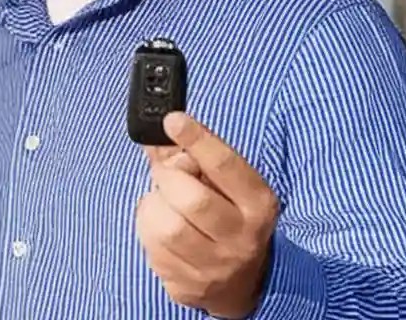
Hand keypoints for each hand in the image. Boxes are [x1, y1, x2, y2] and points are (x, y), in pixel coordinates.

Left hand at [136, 112, 278, 317]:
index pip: (226, 166)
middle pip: (192, 199)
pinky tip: (159, 227)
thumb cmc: (229, 217)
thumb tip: (157, 131)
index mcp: (258, 204)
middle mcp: (242, 237)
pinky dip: (146, 228)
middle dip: (169, 179)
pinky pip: (152, 247)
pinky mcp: (189, 285)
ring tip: (163, 204)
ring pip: (167, 226)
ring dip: (154, 206)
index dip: (197, 140)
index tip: (173, 119)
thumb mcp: (226, 186)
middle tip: (167, 175)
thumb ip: (192, 158)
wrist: (242, 282)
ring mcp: (215, 266)